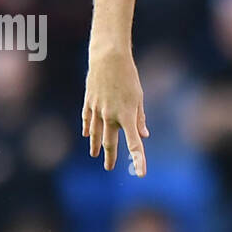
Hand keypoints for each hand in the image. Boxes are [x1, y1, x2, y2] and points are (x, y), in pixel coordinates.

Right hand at [82, 49, 148, 173]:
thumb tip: (143, 135)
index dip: (138, 159)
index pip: (134, 143)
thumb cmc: (128, 77)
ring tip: (96, 155)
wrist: (108, 58)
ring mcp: (97, 110)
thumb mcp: (139, 97)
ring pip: (96, 134)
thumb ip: (140, 118)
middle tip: (109, 168)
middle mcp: (111, 116)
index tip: (141, 173)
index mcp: (127, 116)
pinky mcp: (89, 102)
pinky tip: (88, 135)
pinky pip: (88, 120)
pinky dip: (89, 128)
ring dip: (96, 146)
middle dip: (110, 156)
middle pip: (110, 142)